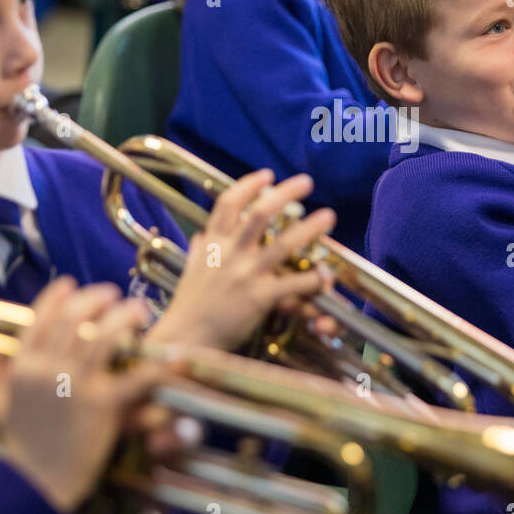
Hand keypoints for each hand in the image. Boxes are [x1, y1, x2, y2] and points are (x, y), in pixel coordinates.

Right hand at [0, 277, 181, 512]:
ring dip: (124, 316)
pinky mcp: (102, 406)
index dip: (57, 297)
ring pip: (103, 336)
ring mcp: (75, 386)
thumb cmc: (23, 447)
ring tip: (138, 309)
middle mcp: (47, 371)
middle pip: (74, 319)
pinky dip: (159, 367)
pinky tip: (176, 354)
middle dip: (95, 298)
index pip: (39, 319)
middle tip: (112, 292)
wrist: (37, 488)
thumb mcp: (0, 407)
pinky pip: (135, 378)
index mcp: (22, 368)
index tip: (71, 284)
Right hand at [148, 169, 336, 350]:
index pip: (229, 202)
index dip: (249, 185)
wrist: (185, 338)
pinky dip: (312, 279)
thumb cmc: (188, 306)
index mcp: (213, 244)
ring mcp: (245, 274)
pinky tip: (327, 274)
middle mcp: (230, 253)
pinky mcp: (258, 298)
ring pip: (283, 244)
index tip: (267, 175)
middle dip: (286, 193)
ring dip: (309, 228)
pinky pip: (292, 284)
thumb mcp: (190, 270)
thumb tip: (201, 235)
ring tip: (328, 216)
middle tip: (306, 182)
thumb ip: (200, 250)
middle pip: (261, 213)